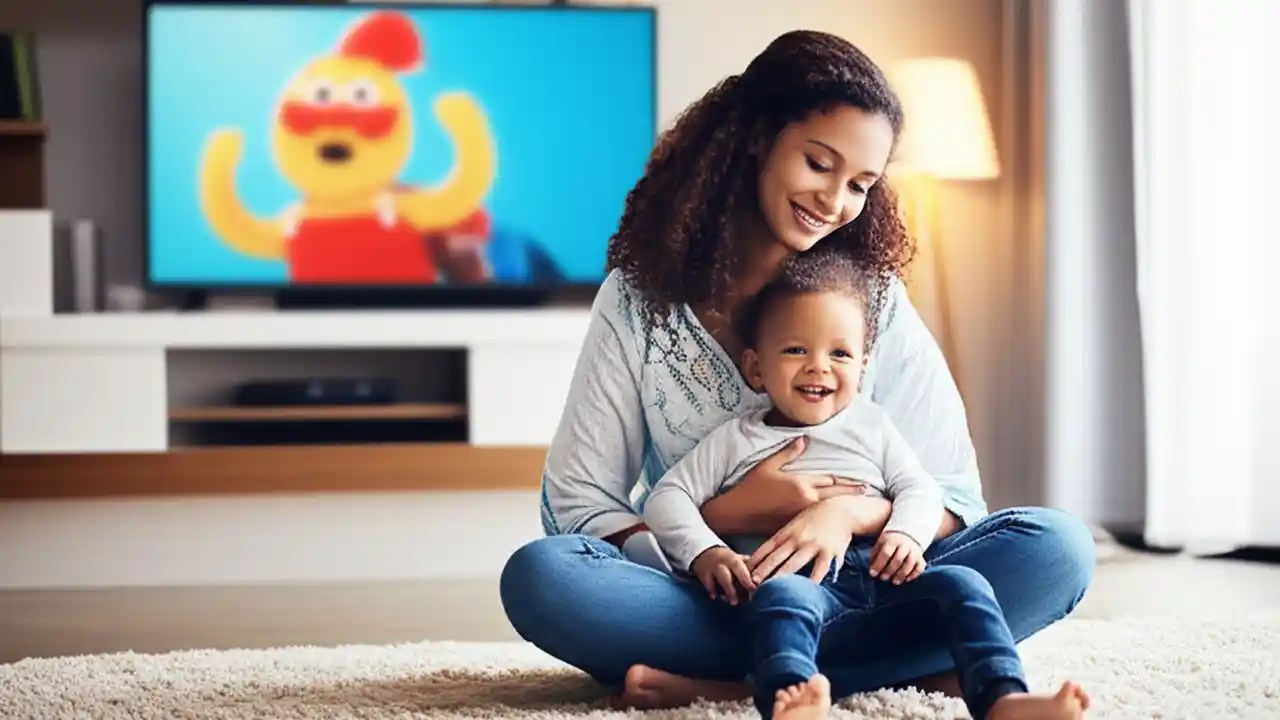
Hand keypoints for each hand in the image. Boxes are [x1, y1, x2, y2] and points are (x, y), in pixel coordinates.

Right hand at [691, 546, 756, 604]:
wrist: (706, 553)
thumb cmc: (727, 560)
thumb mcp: (738, 559)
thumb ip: (749, 568)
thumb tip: (765, 577)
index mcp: (734, 560)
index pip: (741, 569)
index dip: (747, 579)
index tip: (754, 588)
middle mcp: (723, 564)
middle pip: (728, 576)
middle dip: (734, 588)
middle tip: (743, 599)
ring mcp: (712, 569)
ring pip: (719, 580)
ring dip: (727, 591)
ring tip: (732, 602)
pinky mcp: (703, 575)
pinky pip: (708, 584)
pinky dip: (711, 590)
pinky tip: (714, 596)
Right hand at [702, 437, 869, 534]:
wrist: (738, 512)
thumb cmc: (751, 487)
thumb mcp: (768, 465)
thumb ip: (788, 452)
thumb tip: (804, 439)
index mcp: (801, 483)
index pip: (831, 479)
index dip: (847, 480)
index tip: (861, 481)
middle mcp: (805, 500)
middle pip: (834, 495)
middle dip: (851, 493)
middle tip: (866, 491)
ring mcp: (801, 515)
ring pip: (827, 508)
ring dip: (841, 506)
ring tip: (854, 505)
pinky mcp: (795, 525)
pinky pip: (815, 520)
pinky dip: (826, 518)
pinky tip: (833, 519)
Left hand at [748, 497, 855, 583]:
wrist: (841, 509)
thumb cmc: (816, 517)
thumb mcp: (796, 524)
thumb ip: (783, 539)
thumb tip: (767, 555)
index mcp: (787, 532)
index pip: (767, 548)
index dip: (754, 560)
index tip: (743, 571)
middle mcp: (797, 538)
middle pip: (776, 558)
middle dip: (763, 571)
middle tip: (750, 584)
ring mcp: (813, 545)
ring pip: (794, 563)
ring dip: (781, 577)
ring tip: (772, 590)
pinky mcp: (829, 552)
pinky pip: (820, 568)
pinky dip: (813, 580)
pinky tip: (806, 590)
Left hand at [869, 531, 925, 584]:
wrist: (908, 533)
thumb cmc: (890, 541)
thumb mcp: (881, 543)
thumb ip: (875, 554)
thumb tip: (871, 569)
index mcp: (892, 540)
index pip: (886, 553)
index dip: (879, 564)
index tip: (873, 574)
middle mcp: (905, 545)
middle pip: (898, 559)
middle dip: (890, 571)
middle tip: (883, 578)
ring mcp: (915, 551)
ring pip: (910, 564)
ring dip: (901, 575)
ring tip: (894, 582)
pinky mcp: (921, 558)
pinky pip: (920, 567)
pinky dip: (913, 575)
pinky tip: (906, 579)